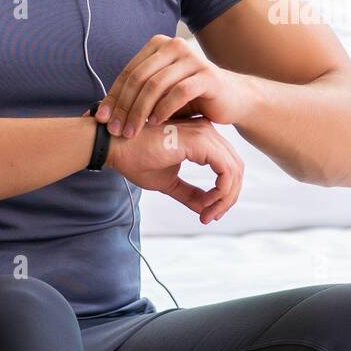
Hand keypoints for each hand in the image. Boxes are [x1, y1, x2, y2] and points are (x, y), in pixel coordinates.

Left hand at [96, 34, 252, 138]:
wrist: (231, 99)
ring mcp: (192, 58)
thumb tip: (96, 112)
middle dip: (123, 106)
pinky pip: (178, 92)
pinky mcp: (207, 75)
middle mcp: (174, 46)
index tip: (101, 119)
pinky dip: (163, 109)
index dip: (112, 96)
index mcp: (159, 45)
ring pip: (156, 85)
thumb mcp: (160, 93)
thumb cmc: (192, 98)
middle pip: (139, 78)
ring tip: (132, 131)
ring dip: (140, 111)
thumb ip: (135, 96)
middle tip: (115, 129)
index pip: (129, 72)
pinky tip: (155, 124)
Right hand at [103, 116, 243, 224]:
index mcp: (202, 137)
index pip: (228, 166)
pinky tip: (205, 204)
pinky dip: (221, 192)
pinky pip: (226, 171)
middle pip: (236, 168)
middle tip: (211, 218)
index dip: (224, 193)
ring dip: (225, 198)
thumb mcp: (168, 182)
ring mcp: (205, 134)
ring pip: (234, 171)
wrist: (115, 146)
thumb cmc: (135, 158)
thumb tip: (206, 209)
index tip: (207, 214)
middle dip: (228, 198)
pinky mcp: (200, 142)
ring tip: (207, 215)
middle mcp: (208, 132)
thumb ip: (189, 193)